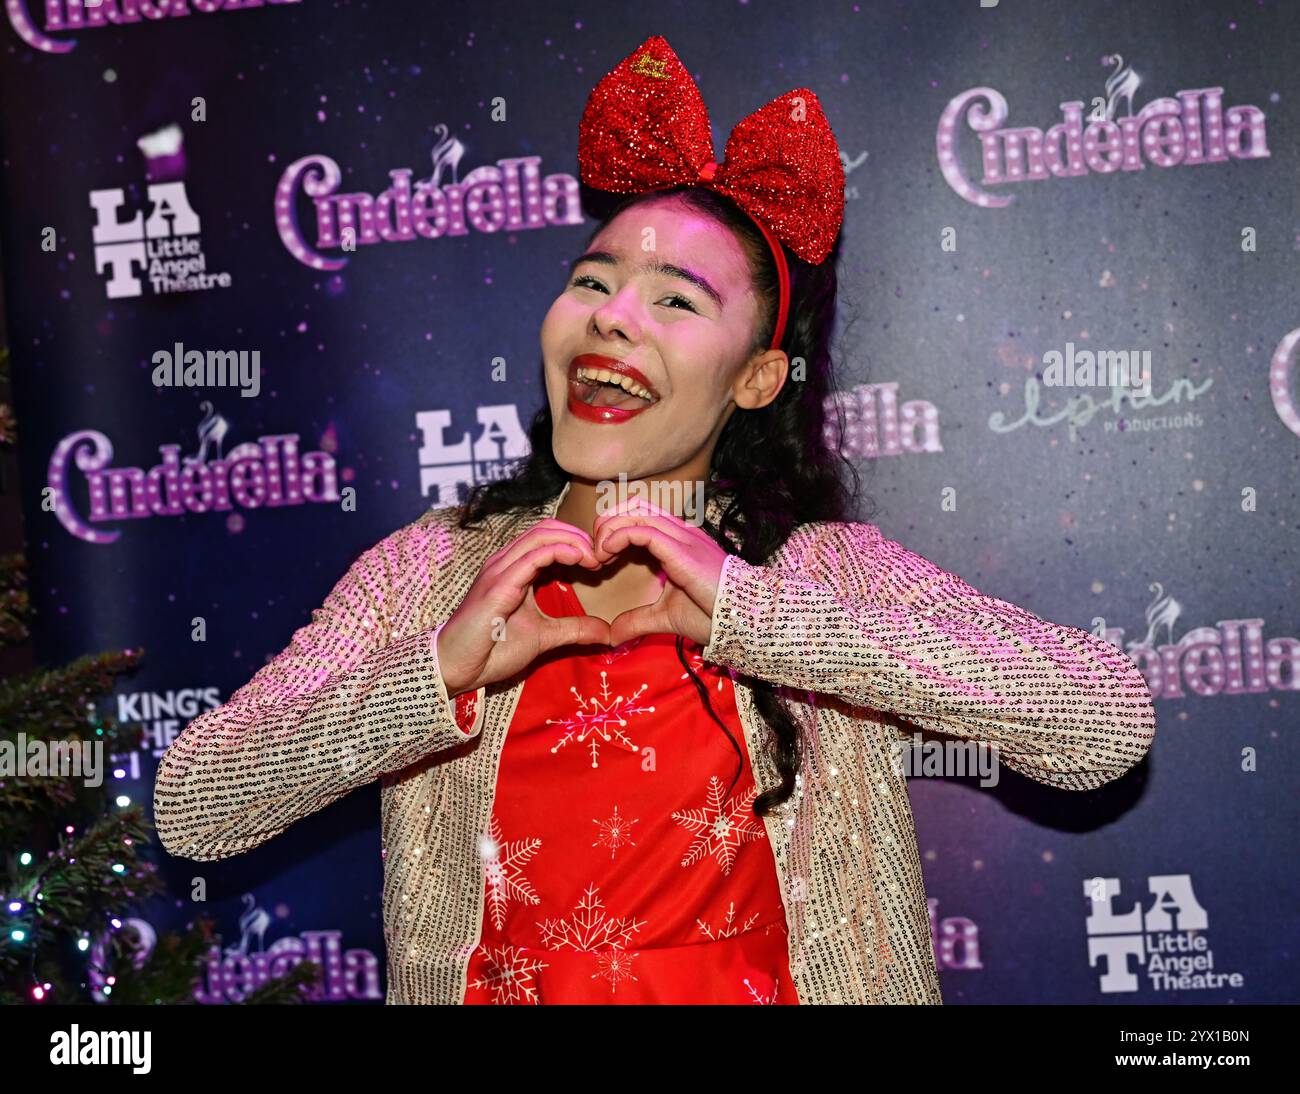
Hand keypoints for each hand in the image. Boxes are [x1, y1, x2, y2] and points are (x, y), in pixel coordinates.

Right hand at [436, 519, 611, 695]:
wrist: (457, 667)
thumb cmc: (492, 651)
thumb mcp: (544, 637)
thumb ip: (574, 629)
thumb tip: (605, 632)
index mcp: (513, 569)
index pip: (548, 536)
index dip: (577, 542)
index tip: (601, 562)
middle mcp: (505, 562)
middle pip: (547, 528)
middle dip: (579, 536)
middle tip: (603, 557)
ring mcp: (500, 569)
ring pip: (542, 534)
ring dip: (574, 541)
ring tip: (596, 558)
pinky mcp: (498, 583)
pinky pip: (534, 555)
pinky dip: (561, 551)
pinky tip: (581, 559)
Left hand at [592, 496, 729, 647]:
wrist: (744, 621)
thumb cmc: (713, 615)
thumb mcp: (666, 617)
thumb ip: (638, 621)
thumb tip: (612, 635)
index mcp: (678, 541)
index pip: (639, 515)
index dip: (613, 528)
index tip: (599, 557)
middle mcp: (680, 532)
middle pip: (634, 506)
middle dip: (606, 522)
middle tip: (593, 552)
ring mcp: (682, 537)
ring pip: (636, 512)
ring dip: (608, 529)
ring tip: (597, 554)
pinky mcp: (681, 550)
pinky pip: (643, 530)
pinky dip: (618, 537)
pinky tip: (606, 553)